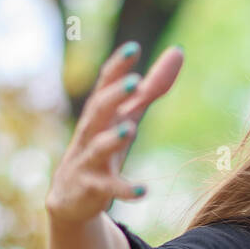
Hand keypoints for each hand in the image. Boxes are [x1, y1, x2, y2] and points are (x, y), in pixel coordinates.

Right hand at [45, 42, 183, 222]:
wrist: (71, 199)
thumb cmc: (103, 149)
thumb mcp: (127, 116)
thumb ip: (152, 88)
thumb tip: (178, 51)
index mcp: (100, 113)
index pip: (105, 84)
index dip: (118, 67)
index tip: (133, 48)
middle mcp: (90, 133)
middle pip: (98, 110)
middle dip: (115, 96)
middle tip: (135, 82)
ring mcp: (88, 160)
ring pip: (98, 147)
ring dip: (112, 138)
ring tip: (130, 130)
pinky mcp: (91, 188)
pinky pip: (108, 188)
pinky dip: (125, 190)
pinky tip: (144, 191)